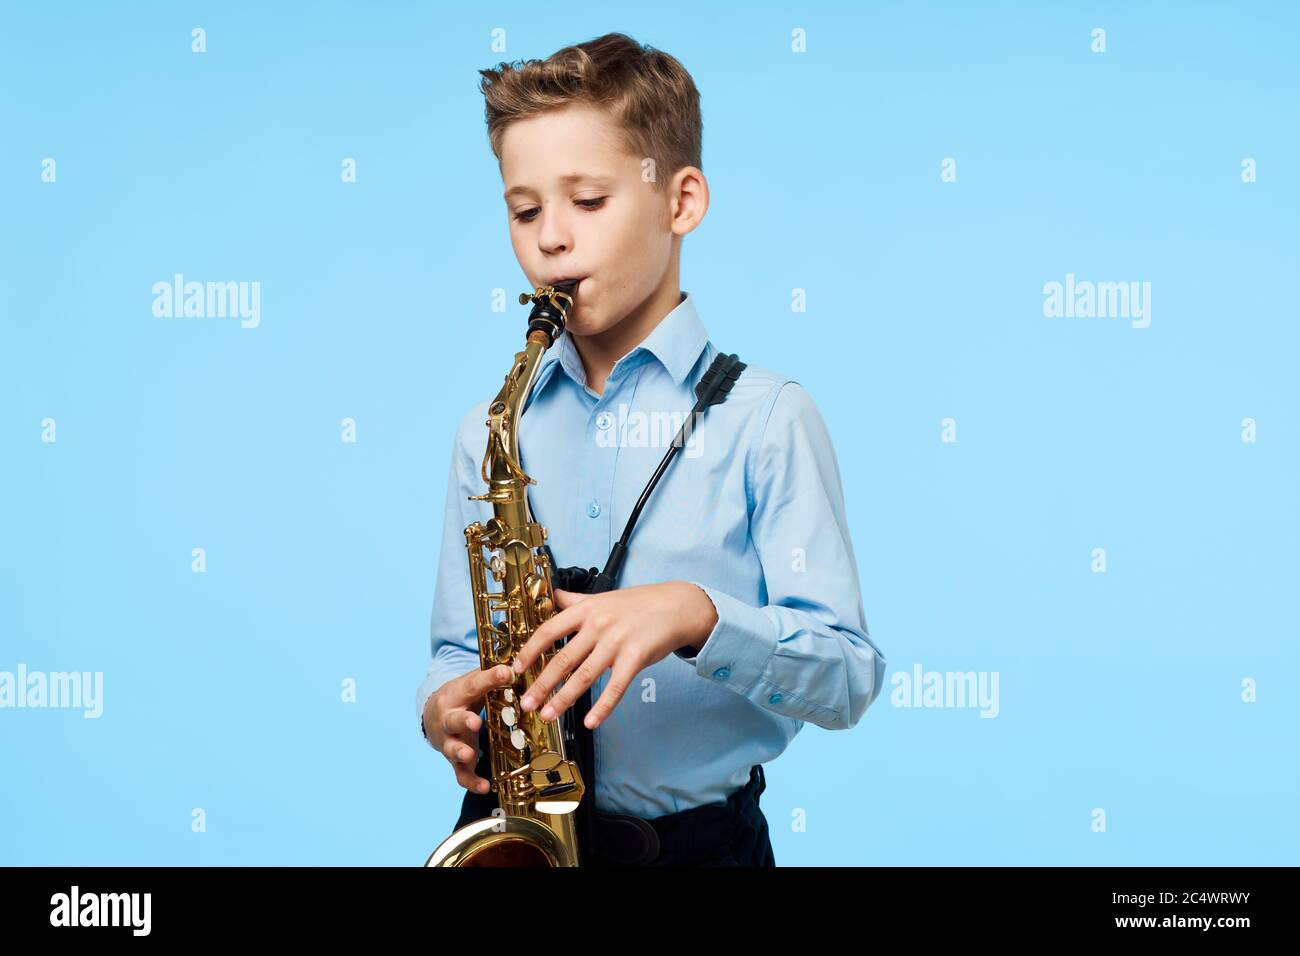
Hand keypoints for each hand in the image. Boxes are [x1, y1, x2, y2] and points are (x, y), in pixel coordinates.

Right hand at [423, 663, 517, 793]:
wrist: (432, 715)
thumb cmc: (460, 697)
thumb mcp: (471, 683)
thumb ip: (491, 678)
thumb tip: (516, 667)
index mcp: (456, 695)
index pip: (474, 685)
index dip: (490, 679)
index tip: (507, 673)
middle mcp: (449, 718)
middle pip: (454, 720)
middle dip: (464, 722)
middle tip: (475, 722)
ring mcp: (449, 740)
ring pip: (452, 748)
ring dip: (461, 752)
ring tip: (469, 755)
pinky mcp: (453, 759)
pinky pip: (460, 773)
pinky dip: (471, 781)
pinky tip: (484, 786)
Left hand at [510, 581, 717, 730]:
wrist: (676, 606)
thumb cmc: (638, 603)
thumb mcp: (603, 596)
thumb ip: (575, 600)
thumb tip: (552, 596)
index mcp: (586, 610)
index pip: (549, 631)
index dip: (530, 651)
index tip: (516, 669)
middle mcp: (598, 625)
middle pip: (563, 659)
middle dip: (541, 684)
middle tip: (526, 703)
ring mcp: (617, 642)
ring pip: (584, 676)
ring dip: (563, 699)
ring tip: (548, 715)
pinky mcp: (636, 658)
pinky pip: (616, 687)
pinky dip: (602, 707)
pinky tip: (590, 722)